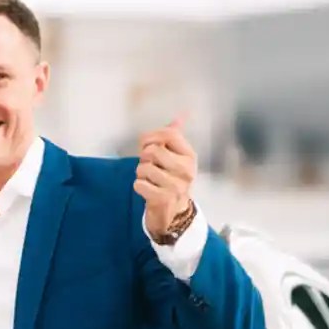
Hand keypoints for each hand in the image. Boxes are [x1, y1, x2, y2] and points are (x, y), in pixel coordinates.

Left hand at [135, 116, 196, 236]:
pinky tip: (148, 190)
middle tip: (150, 167)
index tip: (146, 145)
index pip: (169, 134)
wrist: (174, 213)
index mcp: (189, 155)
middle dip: (144, 158)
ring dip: (140, 174)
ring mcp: (176, 185)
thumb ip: (175, 136)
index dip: (150, 137)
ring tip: (150, 180)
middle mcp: (186, 169)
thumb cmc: (171, 180)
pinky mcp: (163, 199)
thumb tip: (181, 115)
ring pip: (143, 168)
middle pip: (152, 151)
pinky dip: (138, 186)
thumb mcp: (177, 157)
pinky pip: (138, 184)